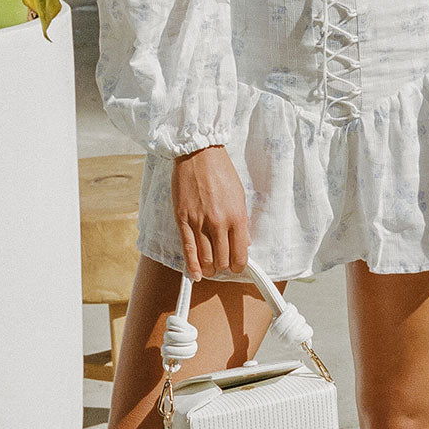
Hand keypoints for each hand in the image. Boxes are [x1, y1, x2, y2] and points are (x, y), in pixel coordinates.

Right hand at [171, 145, 249, 279]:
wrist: (199, 154)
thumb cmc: (222, 171)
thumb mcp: (240, 195)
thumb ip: (242, 221)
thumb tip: (245, 242)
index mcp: (237, 216)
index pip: (240, 254)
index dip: (239, 265)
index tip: (236, 266)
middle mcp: (219, 223)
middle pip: (222, 260)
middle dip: (223, 266)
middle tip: (222, 264)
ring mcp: (199, 222)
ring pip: (205, 259)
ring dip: (209, 267)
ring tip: (210, 266)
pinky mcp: (183, 220)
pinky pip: (188, 249)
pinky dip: (192, 266)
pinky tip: (196, 274)